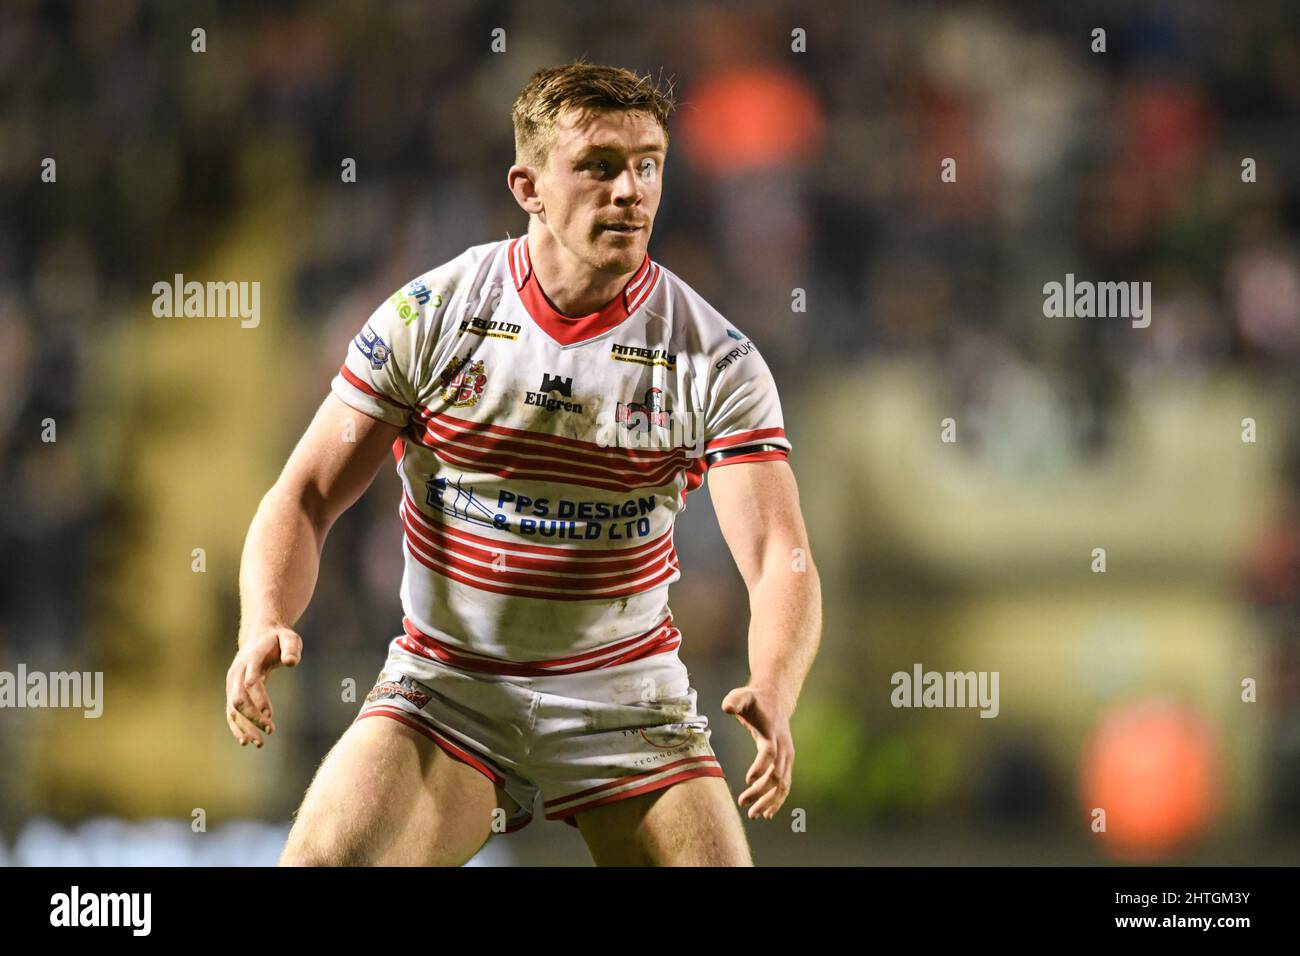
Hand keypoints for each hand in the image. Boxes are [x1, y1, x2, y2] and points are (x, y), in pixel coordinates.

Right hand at [225, 627, 301, 747]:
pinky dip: (236, 727)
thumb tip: (291, 662)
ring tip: (260, 743)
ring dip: (245, 727)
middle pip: (239, 699)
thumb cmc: (277, 640)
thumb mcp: (289, 638)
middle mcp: (237, 672)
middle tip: (270, 730)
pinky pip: (231, 713)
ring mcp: (232, 683)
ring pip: (233, 709)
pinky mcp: (232, 692)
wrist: (258, 637)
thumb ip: (291, 648)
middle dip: (253, 717)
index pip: (251, 682)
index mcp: (251, 659)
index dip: (259, 699)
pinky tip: (245, 741)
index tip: (270, 715)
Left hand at [721, 684, 793, 820]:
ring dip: (770, 801)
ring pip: (783, 784)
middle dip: (761, 791)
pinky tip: (767, 813)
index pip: (769, 753)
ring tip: (754, 815)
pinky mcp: (787, 762)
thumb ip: (734, 701)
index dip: (760, 766)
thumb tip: (727, 708)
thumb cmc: (754, 700)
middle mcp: (783, 748)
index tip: (748, 780)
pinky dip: (778, 800)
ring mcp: (787, 756)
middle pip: (776, 774)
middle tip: (742, 802)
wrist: (775, 700)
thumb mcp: (742, 696)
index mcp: (772, 734)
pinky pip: (786, 785)